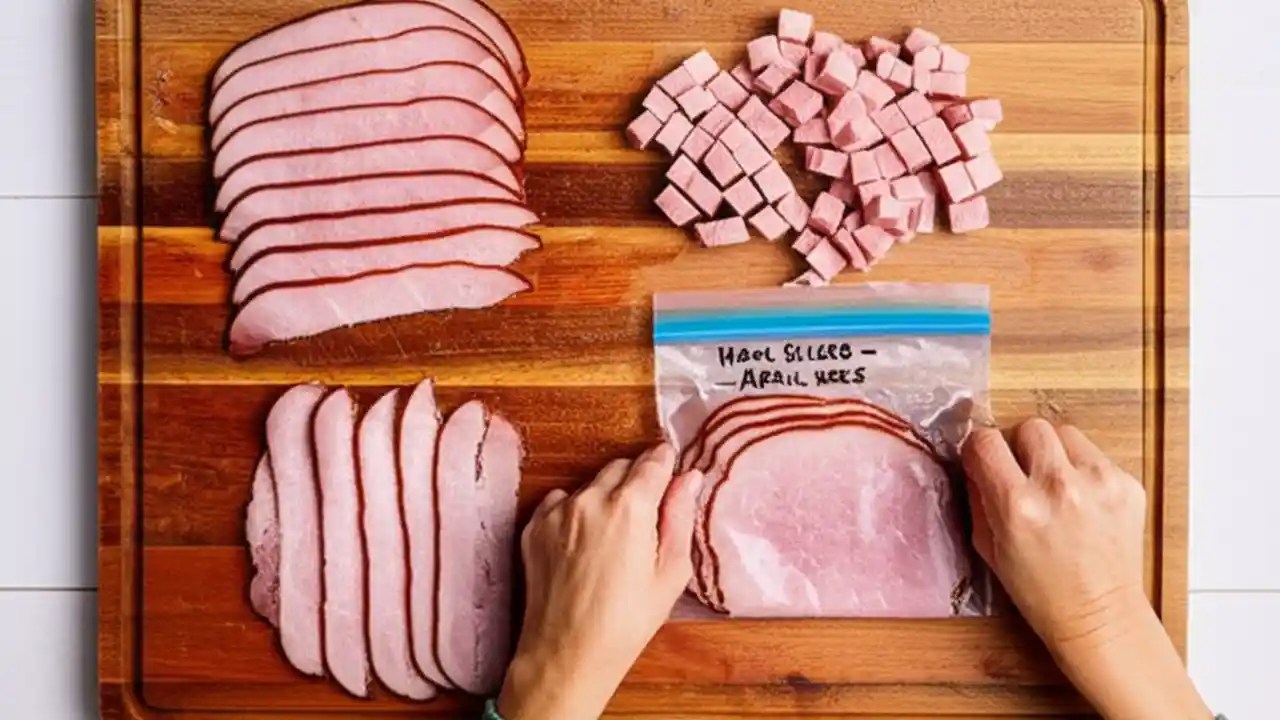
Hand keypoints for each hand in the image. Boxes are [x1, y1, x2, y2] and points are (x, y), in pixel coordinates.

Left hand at [497, 444, 702, 719]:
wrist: (566, 654)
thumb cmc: (627, 622)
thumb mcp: (670, 573)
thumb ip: (680, 517)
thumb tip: (690, 478)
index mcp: (630, 507)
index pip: (654, 461)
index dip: (666, 464)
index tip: (671, 471)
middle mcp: (590, 499)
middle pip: (621, 466)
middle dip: (636, 481)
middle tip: (644, 519)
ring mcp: (557, 511)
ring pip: (590, 484)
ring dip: (605, 497)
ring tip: (612, 540)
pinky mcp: (533, 526)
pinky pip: (560, 502)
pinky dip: (575, 513)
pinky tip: (583, 546)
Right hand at [963, 420, 1209, 719]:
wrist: (1099, 616)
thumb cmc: (1041, 591)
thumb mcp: (989, 547)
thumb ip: (979, 497)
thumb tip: (976, 460)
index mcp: (1017, 506)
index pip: (985, 441)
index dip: (980, 450)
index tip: (985, 460)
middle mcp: (1059, 487)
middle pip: (1028, 426)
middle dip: (1019, 446)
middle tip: (1023, 473)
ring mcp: (1098, 483)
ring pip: (1064, 433)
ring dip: (1054, 452)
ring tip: (1055, 485)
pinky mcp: (1127, 486)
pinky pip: (1095, 456)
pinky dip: (1083, 471)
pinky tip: (1082, 502)